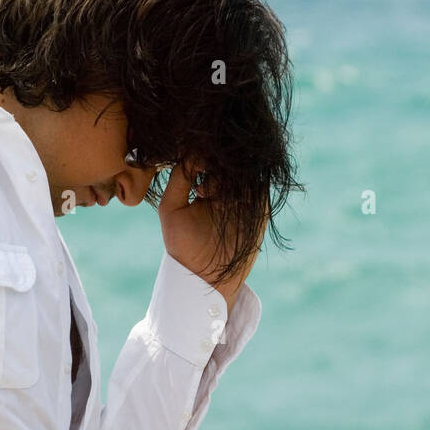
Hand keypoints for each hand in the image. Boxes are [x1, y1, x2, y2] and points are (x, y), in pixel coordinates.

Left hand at [158, 163, 266, 313]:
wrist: (206, 277)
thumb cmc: (183, 245)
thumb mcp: (171, 208)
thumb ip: (178, 179)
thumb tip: (190, 152)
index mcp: (207, 186)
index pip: (207, 157)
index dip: (199, 152)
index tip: (191, 157)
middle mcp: (227, 188)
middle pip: (227, 159)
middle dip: (215, 160)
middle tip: (202, 171)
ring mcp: (244, 196)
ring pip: (242, 168)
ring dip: (226, 172)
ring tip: (209, 189)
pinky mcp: (259, 206)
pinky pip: (256, 184)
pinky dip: (242, 182)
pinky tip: (223, 195)